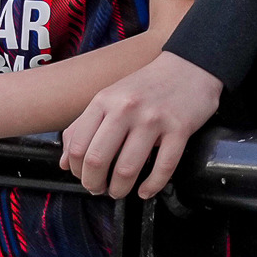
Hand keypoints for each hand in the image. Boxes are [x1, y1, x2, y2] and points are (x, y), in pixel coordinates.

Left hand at [61, 50, 218, 199]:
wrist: (191, 65)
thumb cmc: (147, 86)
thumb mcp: (109, 97)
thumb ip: (82, 127)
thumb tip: (65, 164)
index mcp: (104, 101)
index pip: (78, 146)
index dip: (77, 171)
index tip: (84, 177)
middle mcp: (127, 108)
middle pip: (98, 160)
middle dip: (94, 184)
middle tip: (100, 189)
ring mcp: (155, 118)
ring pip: (127, 169)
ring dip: (120, 189)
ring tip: (120, 190)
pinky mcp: (180, 127)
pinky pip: (163, 167)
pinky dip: (152, 186)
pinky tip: (146, 190)